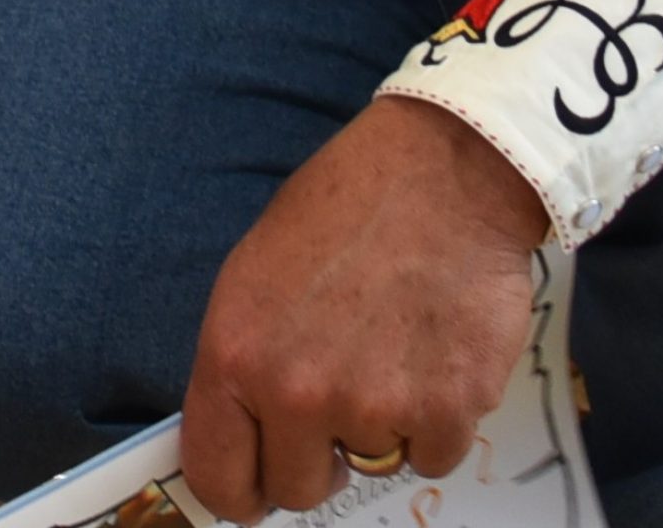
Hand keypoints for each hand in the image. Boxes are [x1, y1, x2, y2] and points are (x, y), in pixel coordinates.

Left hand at [179, 97, 547, 522]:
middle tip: (339, 393)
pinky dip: (437, 417)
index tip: (257, 482)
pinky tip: (433, 348)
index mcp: (235, 353)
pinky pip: (432, 455)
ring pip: (371, 466)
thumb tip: (239, 435)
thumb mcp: (257, 271)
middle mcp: (297, 392)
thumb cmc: (345, 209)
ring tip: (391, 342)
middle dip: (317, 456)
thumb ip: (245, 360)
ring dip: (381, 425)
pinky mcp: (446, 412)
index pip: (216, 478)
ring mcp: (373, 408)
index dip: (239, 490)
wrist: (440, 173)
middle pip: (297, 489)